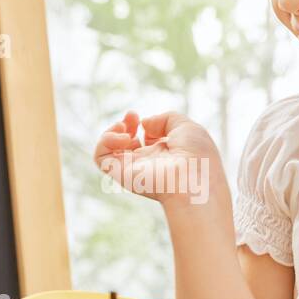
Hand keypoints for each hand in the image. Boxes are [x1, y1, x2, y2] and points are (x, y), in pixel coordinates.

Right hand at [93, 110, 224, 206]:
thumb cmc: (197, 156)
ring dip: (110, 133)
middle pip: (125, 144)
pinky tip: (124, 138)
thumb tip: (145, 124)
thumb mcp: (187, 127)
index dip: (139, 123)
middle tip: (132, 117)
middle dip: (123, 124)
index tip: (140, 116)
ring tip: (124, 129)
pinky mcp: (121, 174)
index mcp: (165, 153)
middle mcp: (147, 162)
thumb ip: (166, 119)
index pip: (145, 138)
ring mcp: (132, 168)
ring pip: (107, 151)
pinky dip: (105, 141)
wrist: (193, 181)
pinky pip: (100, 158)